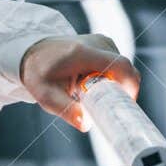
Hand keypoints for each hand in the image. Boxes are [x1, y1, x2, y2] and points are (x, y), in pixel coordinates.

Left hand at [18, 33, 140, 131]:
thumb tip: (85, 124)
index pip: (120, 66)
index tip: (124, 105)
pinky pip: (119, 65)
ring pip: (124, 68)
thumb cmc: (41, 74)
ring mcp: (103, 41)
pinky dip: (114, 78)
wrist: (35, 53)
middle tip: (105, 106)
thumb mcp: (47, 96)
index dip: (130, 87)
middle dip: (122, 90)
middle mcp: (97, 42)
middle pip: (125, 69)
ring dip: (117, 85)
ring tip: (94, 94)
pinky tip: (97, 85)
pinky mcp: (106, 44)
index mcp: (83, 53)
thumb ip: (66, 110)